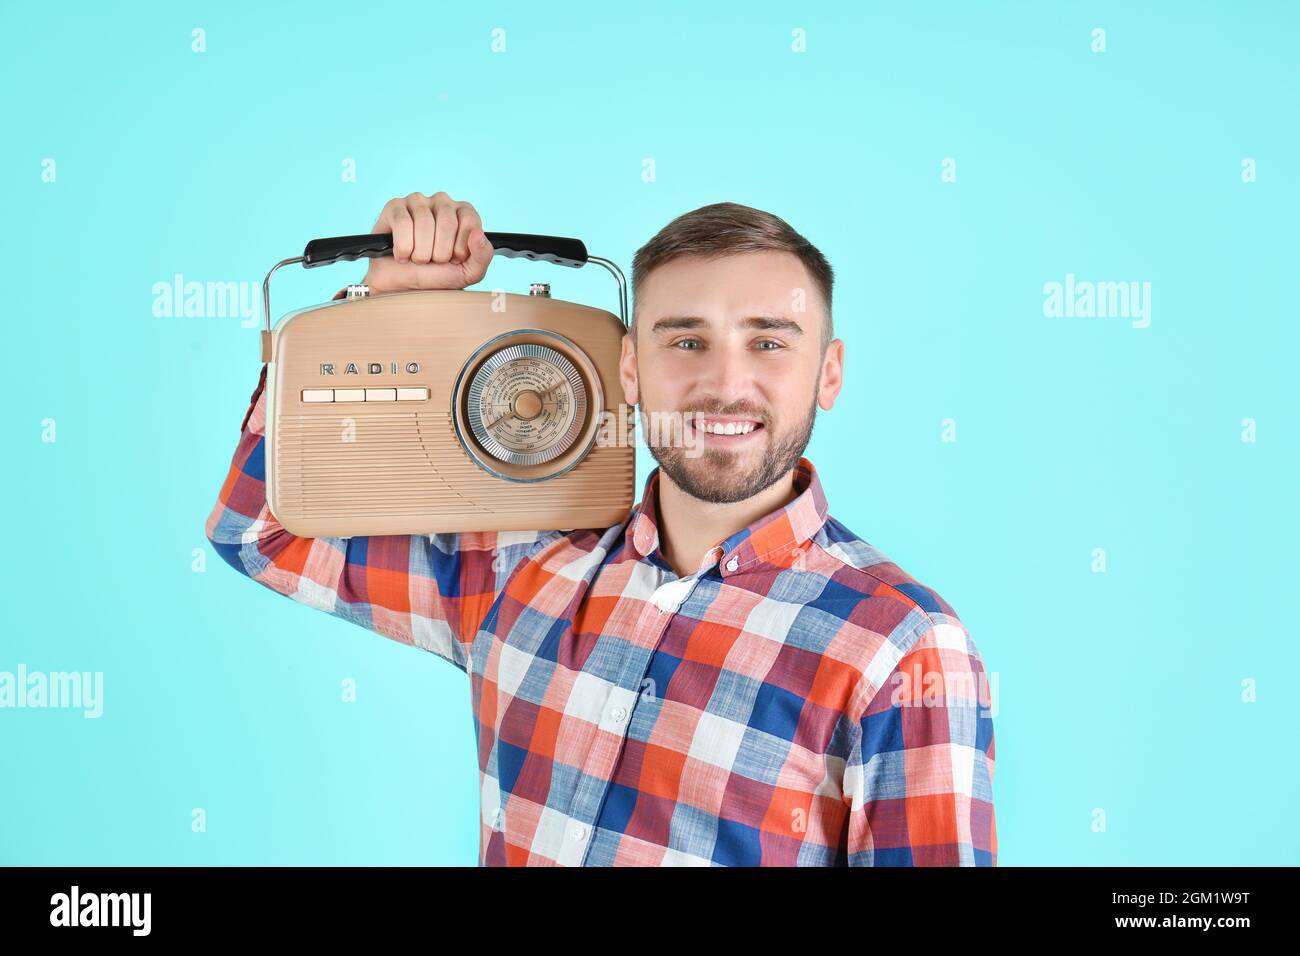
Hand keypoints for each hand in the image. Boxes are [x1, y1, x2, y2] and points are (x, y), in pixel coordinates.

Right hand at [361, 191, 493, 294]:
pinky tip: (402, 254)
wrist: (404, 286)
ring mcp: (418, 202)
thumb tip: (478, 235)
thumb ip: (483, 255)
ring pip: (424, 223)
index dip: (460, 246)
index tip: (454, 258)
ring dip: (420, 252)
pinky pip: (402, 224)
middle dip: (440, 252)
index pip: (469, 220)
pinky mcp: (395, 207)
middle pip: (447, 222)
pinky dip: (403, 248)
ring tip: (418, 258)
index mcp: (463, 213)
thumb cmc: (437, 275)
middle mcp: (442, 202)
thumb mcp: (469, 272)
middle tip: (434, 260)